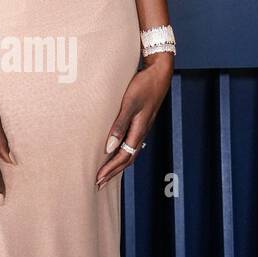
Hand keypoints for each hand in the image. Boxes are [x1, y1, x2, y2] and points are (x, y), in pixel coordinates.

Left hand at [95, 54, 173, 188]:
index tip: (98, 179)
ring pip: (129, 152)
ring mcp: (142, 127)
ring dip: (117, 164)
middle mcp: (141, 132)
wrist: (159, 73)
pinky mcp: (140, 121)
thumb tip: (109, 147)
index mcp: (139, 130)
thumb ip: (119, 125)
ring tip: (106, 173)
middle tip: (99, 184)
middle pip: (127, 159)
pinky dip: (121, 153)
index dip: (111, 169)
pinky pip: (130, 143)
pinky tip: (115, 152)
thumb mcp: (130, 104)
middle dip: (113, 172)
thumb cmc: (143, 86)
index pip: (123, 157)